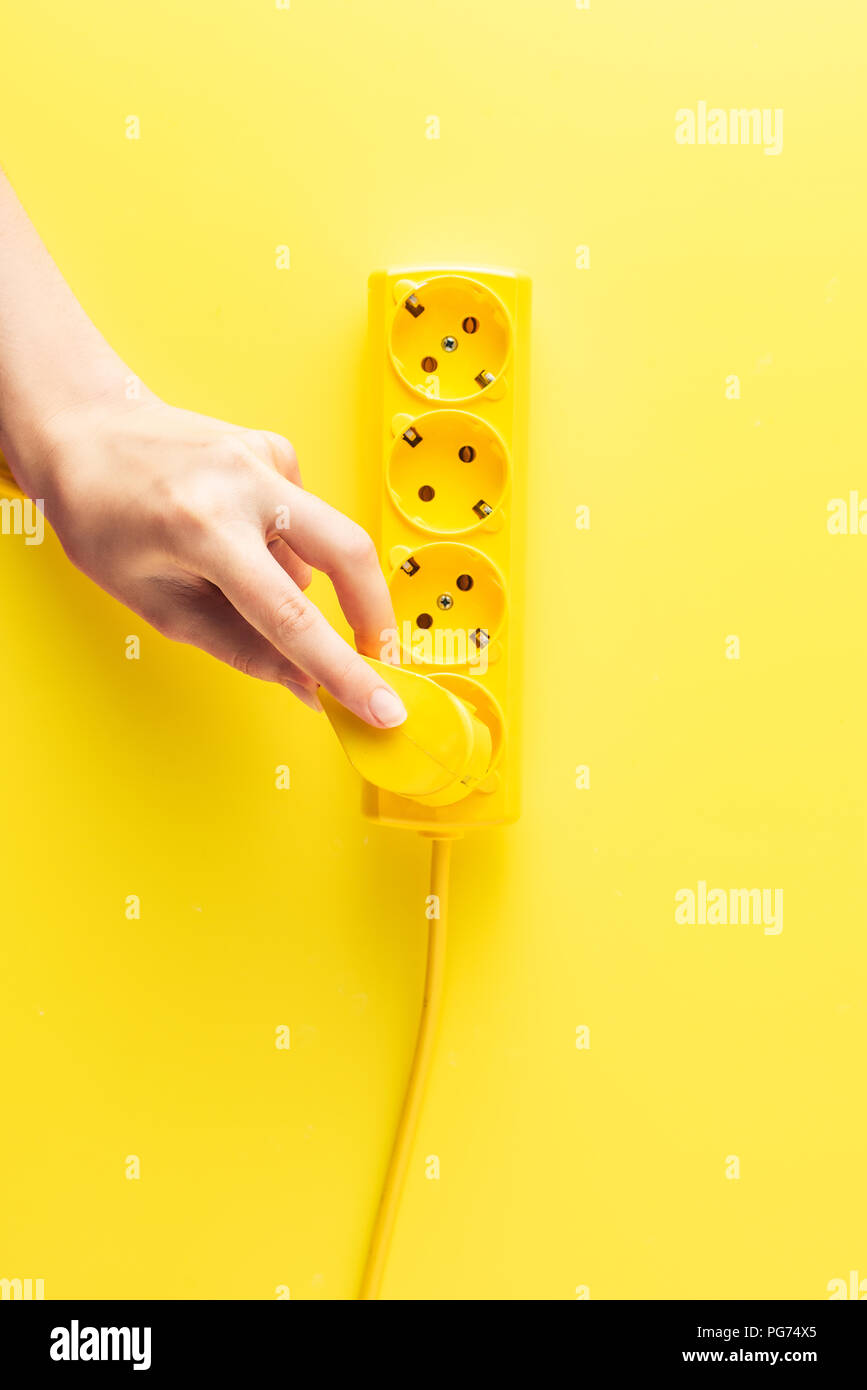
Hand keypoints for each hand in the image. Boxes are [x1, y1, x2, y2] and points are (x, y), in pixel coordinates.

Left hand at [31, 394, 406, 726]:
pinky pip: (302, 517)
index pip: (290, 616)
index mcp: (202, 529)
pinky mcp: (274, 448)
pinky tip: (235, 533)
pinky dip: (281, 543)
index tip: (383, 707)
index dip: (342, 670)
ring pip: (322, 542)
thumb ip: (238, 648)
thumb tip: (307, 687)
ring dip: (296, 579)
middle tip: (376, 659)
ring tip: (228, 574)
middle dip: (374, 616)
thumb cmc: (102, 519)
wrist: (82, 428)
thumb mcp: (156, 602)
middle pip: (349, 554)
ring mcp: (263, 457)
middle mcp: (242, 483)